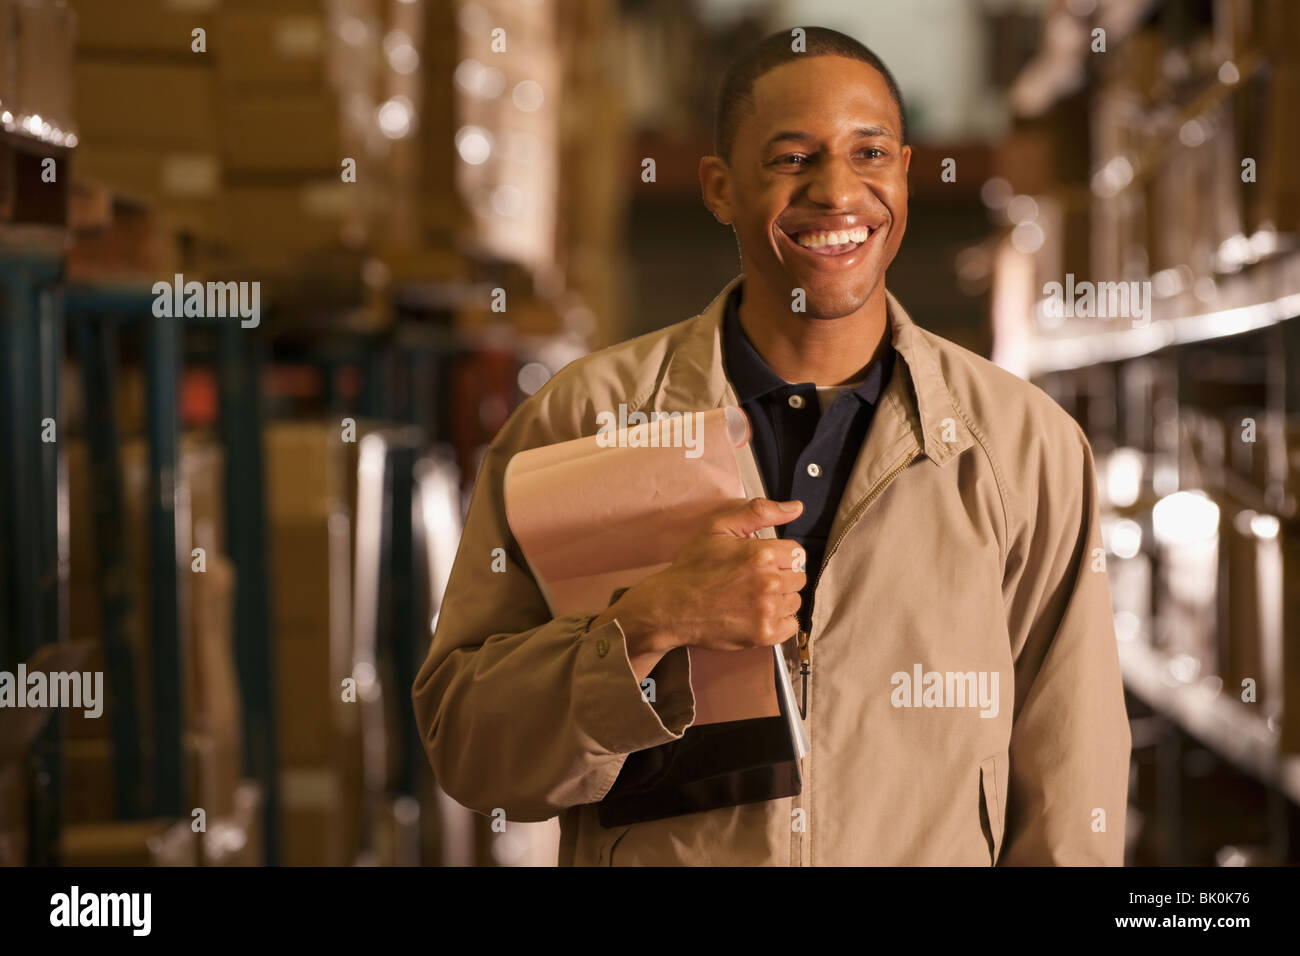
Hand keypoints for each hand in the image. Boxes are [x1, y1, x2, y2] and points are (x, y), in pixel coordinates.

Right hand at [592, 498, 806, 678]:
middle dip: (781, 575)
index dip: (779, 555)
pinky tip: (757, 614)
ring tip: (753, 597)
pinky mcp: (764, 635)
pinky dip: (779, 621)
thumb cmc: (693, 566)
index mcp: (761, 554)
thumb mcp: (719, 528)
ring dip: (780, 599)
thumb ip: (760, 512)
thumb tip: (797, 508)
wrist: (671, 607)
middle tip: (754, 580)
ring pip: (794, 601)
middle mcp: (769, 583)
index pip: (797, 553)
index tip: (761, 562)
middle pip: (798, 577)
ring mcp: (767, 611)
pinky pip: (791, 626)